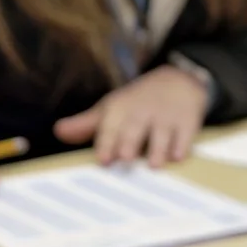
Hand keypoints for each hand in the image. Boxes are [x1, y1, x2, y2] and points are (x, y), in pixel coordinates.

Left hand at [53, 65, 210, 167]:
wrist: (178, 80)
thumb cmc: (138, 103)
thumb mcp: (111, 109)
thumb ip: (86, 125)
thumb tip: (58, 132)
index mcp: (120, 109)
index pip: (111, 126)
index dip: (106, 142)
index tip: (103, 159)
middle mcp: (142, 111)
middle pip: (135, 128)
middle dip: (130, 142)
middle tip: (125, 159)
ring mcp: (166, 116)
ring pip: (161, 133)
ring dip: (158, 148)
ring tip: (155, 165)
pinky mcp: (187, 121)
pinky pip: (185, 133)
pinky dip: (183, 144)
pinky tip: (178, 157)